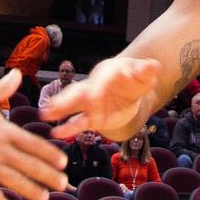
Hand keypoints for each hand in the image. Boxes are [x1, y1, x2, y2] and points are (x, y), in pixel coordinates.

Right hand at [0, 76, 70, 199]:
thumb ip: (3, 89)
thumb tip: (18, 73)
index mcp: (6, 132)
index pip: (34, 145)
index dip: (50, 154)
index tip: (63, 162)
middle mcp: (2, 152)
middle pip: (31, 166)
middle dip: (49, 175)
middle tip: (63, 184)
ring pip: (17, 183)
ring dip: (32, 191)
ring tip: (45, 199)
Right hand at [41, 57, 163, 140]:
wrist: (132, 90)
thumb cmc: (137, 78)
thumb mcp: (144, 74)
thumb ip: (147, 71)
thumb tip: (154, 66)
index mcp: (107, 72)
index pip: (101, 80)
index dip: (98, 89)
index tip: (94, 98)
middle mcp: (95, 86)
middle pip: (79, 92)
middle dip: (67, 99)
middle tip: (52, 105)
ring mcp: (91, 102)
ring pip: (74, 106)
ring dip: (61, 110)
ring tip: (45, 114)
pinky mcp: (93, 117)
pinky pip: (80, 122)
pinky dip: (69, 127)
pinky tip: (56, 132)